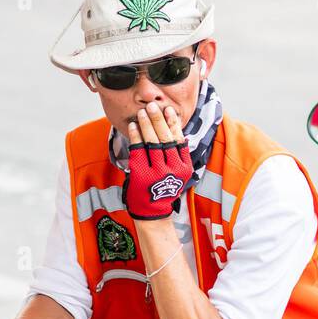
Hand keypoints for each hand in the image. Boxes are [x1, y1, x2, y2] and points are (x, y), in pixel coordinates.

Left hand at [123, 102, 192, 219]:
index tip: (170, 110)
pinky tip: (133, 126)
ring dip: (147, 125)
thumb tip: (178, 132)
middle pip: (166, 138)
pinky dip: (136, 136)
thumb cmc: (163, 190)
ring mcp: (157, 173)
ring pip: (152, 142)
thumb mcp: (178, 174)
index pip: (179, 140)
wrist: (152, 212)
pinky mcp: (142, 175)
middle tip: (153, 106)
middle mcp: (172, 170)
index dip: (174, 123)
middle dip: (159, 120)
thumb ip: (178, 156)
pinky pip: (138, 150)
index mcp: (184, 168)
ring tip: (142, 112)